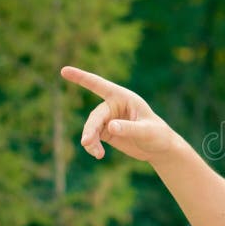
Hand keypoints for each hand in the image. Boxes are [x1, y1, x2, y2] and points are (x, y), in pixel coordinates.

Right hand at [61, 66, 177, 162]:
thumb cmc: (158, 135)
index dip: (82, 77)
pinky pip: (93, 138)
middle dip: (90, 129)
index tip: (63, 70)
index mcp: (124, 97)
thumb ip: (129, 128)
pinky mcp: (106, 132)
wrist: (160, 148)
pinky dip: (92, 146)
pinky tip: (98, 155)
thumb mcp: (147, 131)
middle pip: (95, 116)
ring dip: (91, 140)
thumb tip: (110, 126)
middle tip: (87, 143)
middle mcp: (114, 106)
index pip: (100, 85)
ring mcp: (109, 119)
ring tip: (97, 154)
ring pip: (92, 128)